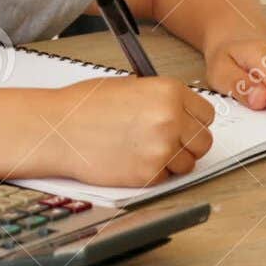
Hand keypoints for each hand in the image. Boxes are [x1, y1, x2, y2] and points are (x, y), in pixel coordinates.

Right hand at [47, 76, 215, 186]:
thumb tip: (183, 114)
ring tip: (145, 151)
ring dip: (172, 162)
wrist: (58, 129)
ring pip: (188, 164)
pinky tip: (132, 160)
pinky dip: (153, 174)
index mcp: (169, 92)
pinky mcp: (148, 174)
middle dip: (188, 144)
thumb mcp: (130, 87)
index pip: (206, 114)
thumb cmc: (85, 107)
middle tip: (168, 143)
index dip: (195, 122)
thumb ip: (161, 99)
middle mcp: (171, 119)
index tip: (186, 126)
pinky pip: (166, 179)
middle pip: (204, 142)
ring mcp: (161, 149)